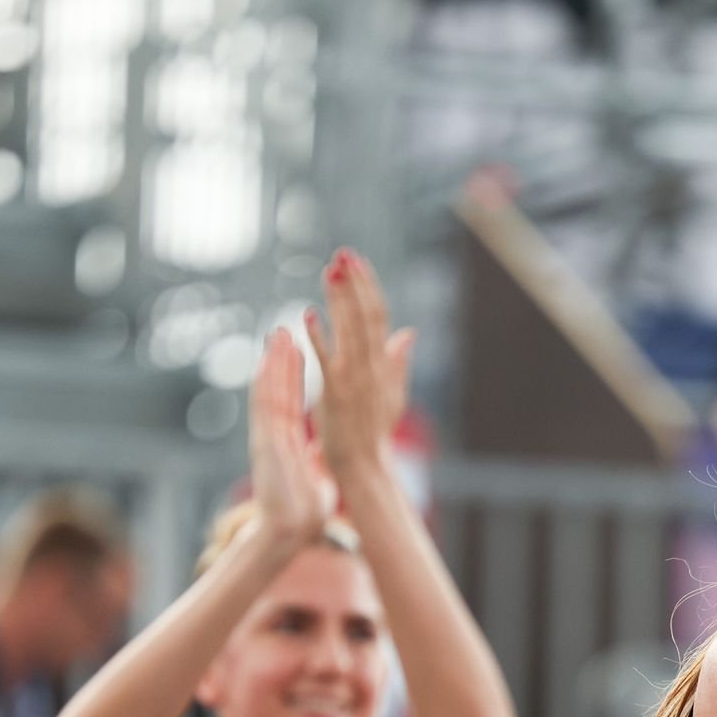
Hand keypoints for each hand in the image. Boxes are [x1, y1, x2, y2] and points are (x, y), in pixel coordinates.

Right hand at [248, 329, 334, 545]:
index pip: (291, 401)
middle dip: (282, 360)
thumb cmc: (303, 510)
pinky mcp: (266, 442)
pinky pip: (266, 406)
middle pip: (279, 389)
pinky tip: (269, 361)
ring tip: (277, 333)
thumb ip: (316, 460)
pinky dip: (267, 382)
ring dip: (273, 363)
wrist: (291, 531)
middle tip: (283, 329)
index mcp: (289, 441)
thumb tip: (321, 454)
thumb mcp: (315, 476)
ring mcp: (269, 436)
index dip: (293, 376)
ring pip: (270, 391)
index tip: (298, 350)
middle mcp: (276, 434)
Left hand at [304, 248, 416, 478]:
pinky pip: (326, 360)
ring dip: (340, 300)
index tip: (357, 261)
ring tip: (330, 271)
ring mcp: (354, 380)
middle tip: (343, 253)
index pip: (379, 316)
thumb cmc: (374, 430)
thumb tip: (409, 332)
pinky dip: (318, 337)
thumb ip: (398, 360)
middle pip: (366, 317)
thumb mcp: (392, 392)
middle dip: (355, 284)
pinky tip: (307, 314)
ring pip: (350, 331)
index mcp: (384, 364)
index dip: (368, 287)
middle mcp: (372, 367)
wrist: (363, 464)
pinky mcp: (335, 394)